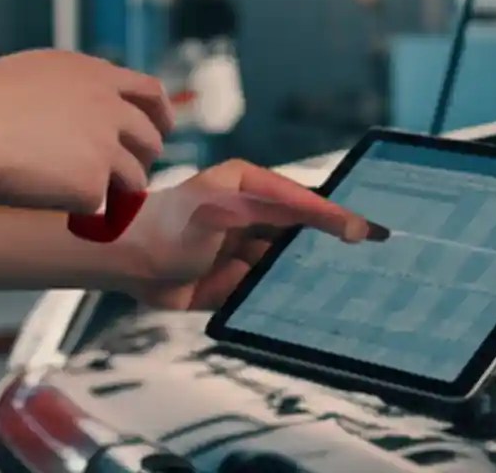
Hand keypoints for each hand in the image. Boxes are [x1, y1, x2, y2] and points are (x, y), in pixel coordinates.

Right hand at [0, 49, 172, 211]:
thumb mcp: (23, 77)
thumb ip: (60, 91)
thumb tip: (69, 111)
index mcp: (89, 73)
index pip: (147, 90)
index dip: (158, 113)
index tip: (162, 129)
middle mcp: (106, 104)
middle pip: (151, 136)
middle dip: (145, 158)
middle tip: (130, 176)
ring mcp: (104, 144)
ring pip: (135, 177)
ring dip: (119, 191)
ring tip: (82, 198)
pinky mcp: (93, 183)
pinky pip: (101, 206)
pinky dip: (82, 211)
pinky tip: (52, 206)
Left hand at [118, 160, 388, 309]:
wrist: (124, 264)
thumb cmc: (168, 226)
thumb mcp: (228, 210)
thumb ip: (278, 212)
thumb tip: (329, 220)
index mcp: (250, 187)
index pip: (305, 202)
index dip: (338, 217)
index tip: (370, 233)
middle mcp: (250, 217)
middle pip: (301, 234)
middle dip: (328, 248)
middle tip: (371, 262)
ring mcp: (243, 251)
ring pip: (286, 267)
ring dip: (305, 278)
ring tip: (344, 291)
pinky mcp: (233, 283)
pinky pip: (265, 293)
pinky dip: (277, 300)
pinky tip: (298, 308)